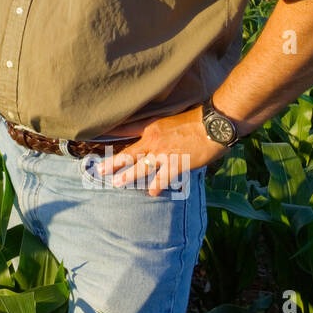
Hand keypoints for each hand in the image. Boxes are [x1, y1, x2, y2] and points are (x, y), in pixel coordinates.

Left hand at [93, 104, 228, 196]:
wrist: (214, 125)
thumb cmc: (196, 120)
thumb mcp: (169, 119)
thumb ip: (158, 130)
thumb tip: (151, 139)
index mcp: (152, 128)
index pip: (126, 131)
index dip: (112, 136)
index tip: (98, 140)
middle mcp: (154, 141)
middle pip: (129, 154)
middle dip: (113, 163)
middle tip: (100, 170)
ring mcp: (163, 154)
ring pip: (140, 168)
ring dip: (128, 177)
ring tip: (116, 183)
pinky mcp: (176, 164)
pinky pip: (162, 179)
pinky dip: (156, 186)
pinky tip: (151, 192)